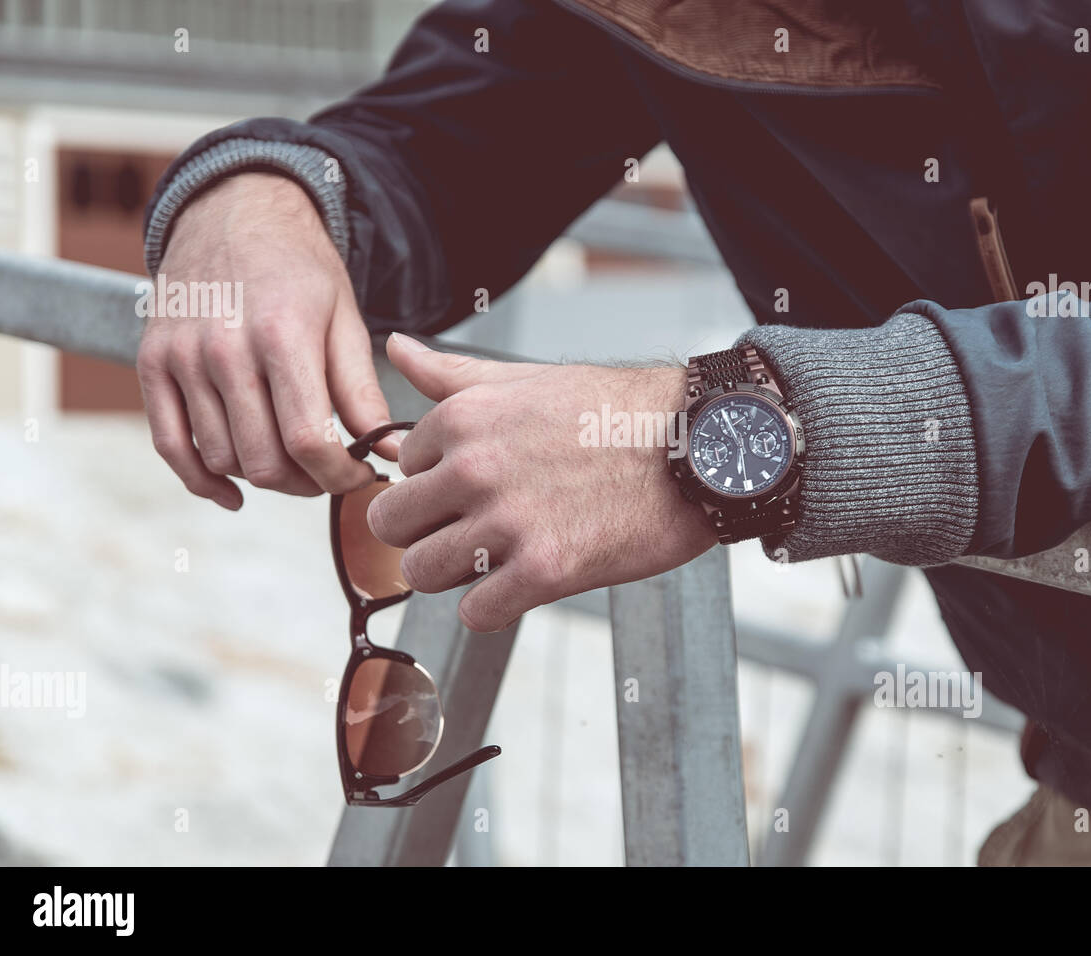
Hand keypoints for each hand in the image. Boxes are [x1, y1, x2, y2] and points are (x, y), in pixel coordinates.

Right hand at [137, 172, 397, 509]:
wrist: (234, 212)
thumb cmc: (299, 269)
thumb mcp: (345, 320)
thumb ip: (363, 392)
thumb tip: (389, 452)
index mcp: (281, 335)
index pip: (307, 440)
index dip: (340, 475)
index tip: (359, 474)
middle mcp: (224, 348)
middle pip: (263, 460)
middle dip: (307, 483)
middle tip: (330, 472)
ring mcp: (181, 357)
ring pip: (222, 458)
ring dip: (263, 478)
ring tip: (294, 462)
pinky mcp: (152, 363)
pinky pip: (170, 446)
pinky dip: (201, 481)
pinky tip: (233, 493)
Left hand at [366, 334, 717, 631]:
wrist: (697, 446)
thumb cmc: (618, 413)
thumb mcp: (528, 380)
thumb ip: (454, 375)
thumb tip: (396, 348)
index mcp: (464, 419)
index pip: (400, 468)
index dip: (432, 484)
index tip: (467, 489)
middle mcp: (475, 468)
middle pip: (392, 526)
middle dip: (424, 533)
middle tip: (466, 532)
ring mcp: (508, 522)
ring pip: (422, 573)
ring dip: (453, 574)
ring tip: (494, 560)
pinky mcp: (545, 570)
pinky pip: (475, 612)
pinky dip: (493, 607)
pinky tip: (521, 583)